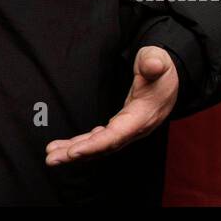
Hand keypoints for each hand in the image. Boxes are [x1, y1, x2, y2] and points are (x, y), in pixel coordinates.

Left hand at [44, 45, 178, 165]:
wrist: (169, 76)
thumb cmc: (161, 68)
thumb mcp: (158, 60)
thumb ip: (154, 62)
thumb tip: (154, 64)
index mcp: (143, 115)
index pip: (117, 135)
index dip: (95, 144)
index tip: (73, 152)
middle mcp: (135, 128)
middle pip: (104, 146)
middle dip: (78, 154)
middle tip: (52, 159)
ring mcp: (127, 129)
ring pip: (99, 145)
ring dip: (75, 151)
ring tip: (52, 156)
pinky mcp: (120, 126)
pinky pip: (99, 139)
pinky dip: (82, 144)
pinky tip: (66, 148)